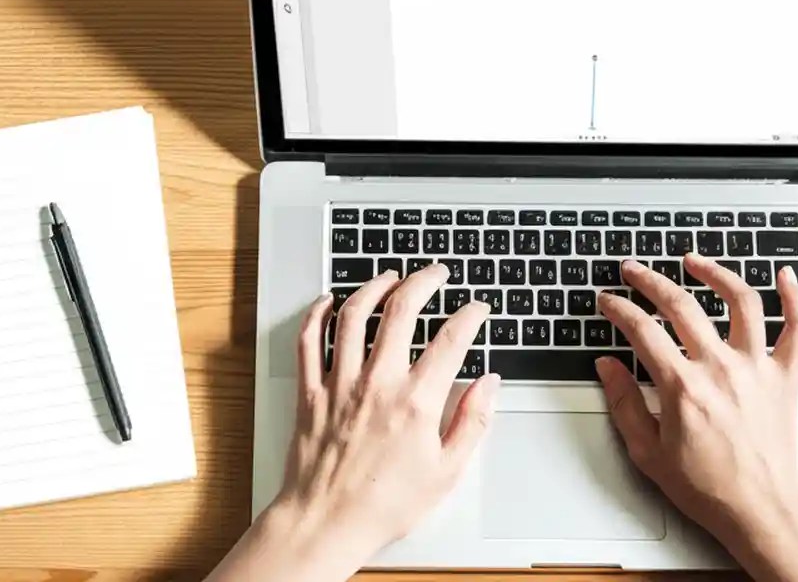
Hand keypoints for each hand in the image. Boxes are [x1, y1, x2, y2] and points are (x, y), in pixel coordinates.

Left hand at [207, 264, 499, 581]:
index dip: (470, 315)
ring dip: (374, 286)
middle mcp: (377, 384)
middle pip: (402, 310)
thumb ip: (472, 422)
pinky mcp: (311, 392)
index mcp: (416, 402)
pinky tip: (328, 302)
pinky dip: (317, 314)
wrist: (326, 524)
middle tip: (435, 274)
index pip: (451, 339)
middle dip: (424, 281)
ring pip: (353, 315)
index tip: (476, 309)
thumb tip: (488, 385)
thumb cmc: (384, 505)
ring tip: (389, 276)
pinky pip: (309, 341)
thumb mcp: (447, 471)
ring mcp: (340, 384)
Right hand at [596, 254, 797, 581]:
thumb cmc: (708, 488)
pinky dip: (795, 297)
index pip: (641, 330)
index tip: (609, 301)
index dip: (619, 309)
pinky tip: (784, 275)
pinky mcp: (785, 376)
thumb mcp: (648, 452)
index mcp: (683, 388)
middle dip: (650, 281)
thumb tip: (607, 366)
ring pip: (740, 301)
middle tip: (633, 271)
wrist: (761, 509)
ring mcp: (757, 368)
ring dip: (715, 273)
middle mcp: (721, 369)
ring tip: (694, 261)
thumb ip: (623, 403)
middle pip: (681, 304)